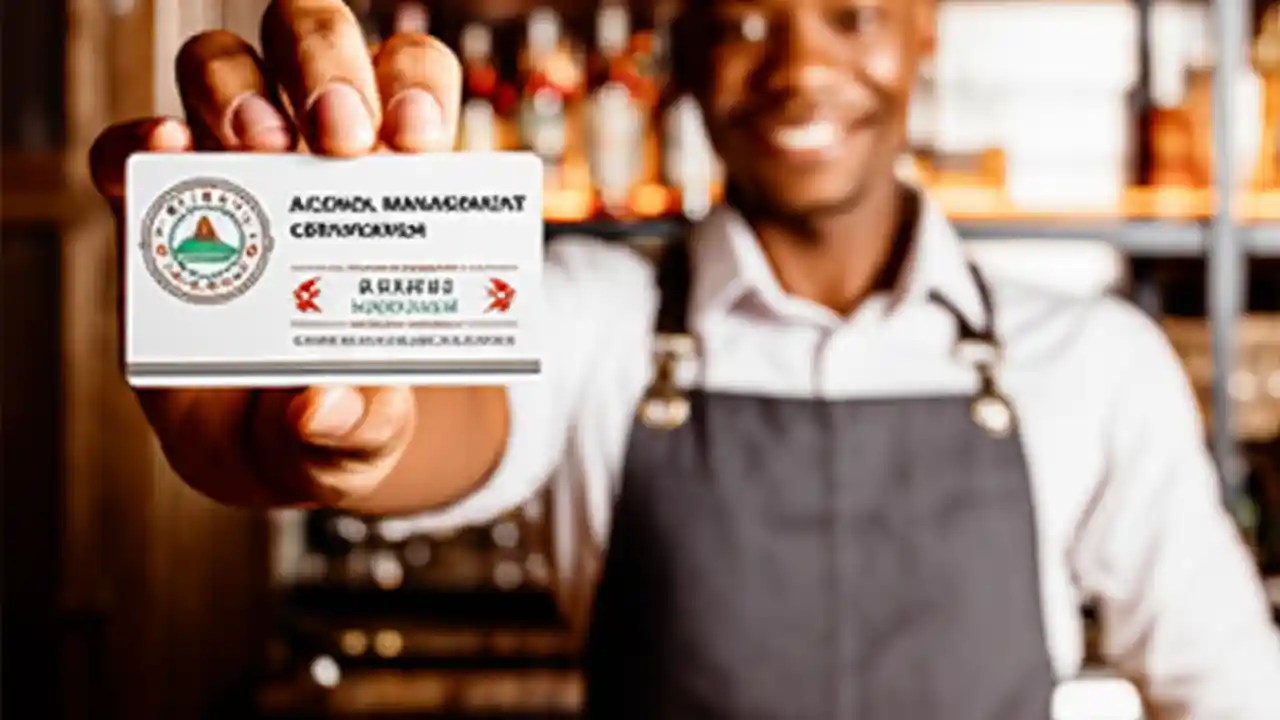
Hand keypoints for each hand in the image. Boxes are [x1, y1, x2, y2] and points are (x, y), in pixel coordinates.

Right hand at [87, 0, 462, 507]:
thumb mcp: (367, 436)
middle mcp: (312, 158)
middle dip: (328, 68)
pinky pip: (133, 146)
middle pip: (319, 46)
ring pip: (223, 67)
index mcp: (396, 186)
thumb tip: (326, 404)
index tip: (414, 139)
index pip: (415, 88)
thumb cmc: (340, 420)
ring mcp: (231, 176)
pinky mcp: (155, 210)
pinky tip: (165, 156)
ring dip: (237, 87)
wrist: (265, 449)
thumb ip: (362, 426)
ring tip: (255, 148)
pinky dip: (140, 140)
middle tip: (338, 137)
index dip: (417, 88)